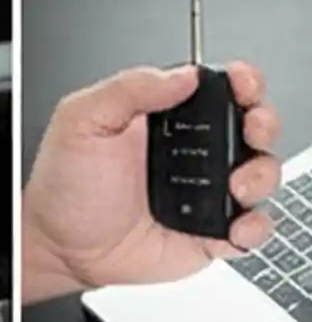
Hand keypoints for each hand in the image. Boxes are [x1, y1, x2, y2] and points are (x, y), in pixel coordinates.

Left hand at [22, 63, 281, 302]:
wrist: (57, 247)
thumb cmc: (64, 187)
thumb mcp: (80, 121)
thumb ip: (128, 88)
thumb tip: (180, 74)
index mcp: (165, 120)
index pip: (218, 90)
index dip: (241, 81)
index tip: (241, 83)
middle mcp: (190, 154)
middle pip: (252, 127)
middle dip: (263, 122)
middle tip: (250, 129)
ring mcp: (203, 193)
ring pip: (260, 174)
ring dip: (261, 174)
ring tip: (234, 185)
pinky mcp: (207, 232)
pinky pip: (250, 227)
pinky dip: (254, 226)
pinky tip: (234, 225)